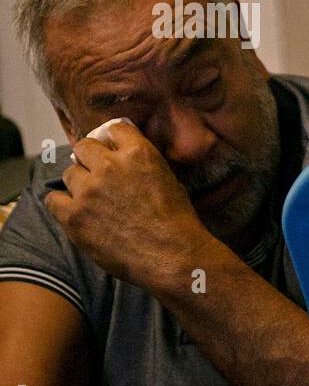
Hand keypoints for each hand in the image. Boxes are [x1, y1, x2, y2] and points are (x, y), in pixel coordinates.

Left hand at [43, 120, 211, 288]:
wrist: (172, 256)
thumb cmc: (177, 221)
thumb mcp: (169, 179)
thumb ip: (144, 163)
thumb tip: (124, 156)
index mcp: (138, 154)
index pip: (114, 129)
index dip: (112, 141)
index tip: (112, 150)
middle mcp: (110, 166)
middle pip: (84, 147)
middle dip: (91, 159)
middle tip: (99, 175)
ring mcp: (89, 190)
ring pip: (69, 173)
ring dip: (79, 183)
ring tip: (93, 200)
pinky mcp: (74, 215)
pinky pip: (53, 199)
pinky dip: (63, 204)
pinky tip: (77, 212)